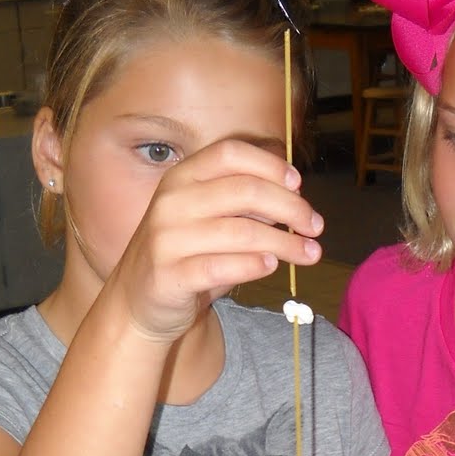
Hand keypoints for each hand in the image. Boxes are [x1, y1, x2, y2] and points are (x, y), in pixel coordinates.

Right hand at [104, 140, 322, 345]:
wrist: (138, 302)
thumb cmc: (185, 256)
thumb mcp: (208, 219)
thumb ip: (242, 205)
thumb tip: (293, 197)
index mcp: (182, 177)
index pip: (230, 153)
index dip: (270, 165)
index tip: (299, 185)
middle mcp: (172, 202)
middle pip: (245, 190)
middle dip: (291, 207)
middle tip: (316, 226)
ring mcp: (167, 238)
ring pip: (242, 232)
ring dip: (285, 243)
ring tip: (310, 253)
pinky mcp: (170, 276)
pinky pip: (222, 267)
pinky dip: (253, 265)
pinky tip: (272, 265)